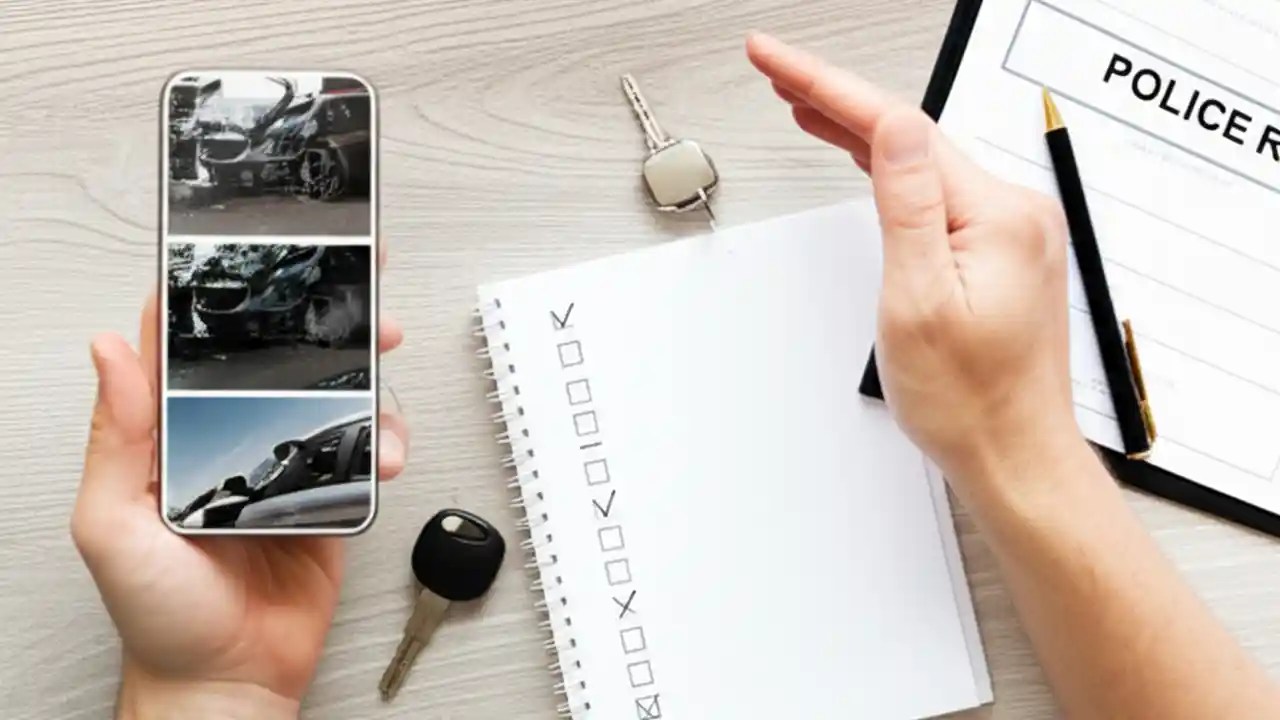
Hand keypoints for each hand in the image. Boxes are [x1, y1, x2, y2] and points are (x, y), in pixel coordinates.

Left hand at [71, 292, 408, 718]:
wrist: (231, 678)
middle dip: (314, 313)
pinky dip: (383, 440)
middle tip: (349, 282)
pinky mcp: (329, 492)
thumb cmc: (160, 615)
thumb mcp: (113, 525)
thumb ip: (116, 438)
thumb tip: (110, 352)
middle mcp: (228, 438)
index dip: (209, 290)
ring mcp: (284, 463)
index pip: (182, 344)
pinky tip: (380, 451)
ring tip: (379, 365)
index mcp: (167, 435)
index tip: (245, 246)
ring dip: (363, 371)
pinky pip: (364, 447)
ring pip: (331, 392)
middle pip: (272, 354)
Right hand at [747, 34, 1082, 496]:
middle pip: (908, 132)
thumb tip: (895, 128)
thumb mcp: (919, 300)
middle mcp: (1012, 211)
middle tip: (773, 68)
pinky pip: (934, 188)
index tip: (776, 61)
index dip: (827, 87)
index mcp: (996, 215)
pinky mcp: (998, 248)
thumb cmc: (969, 399)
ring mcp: (1008, 228)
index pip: (896, 127)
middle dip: (834, 95)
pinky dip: (888, 166)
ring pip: (919, 157)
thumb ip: (907, 205)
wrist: (1014, 452)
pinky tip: (860, 152)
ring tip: (802, 98)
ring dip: (857, 125)